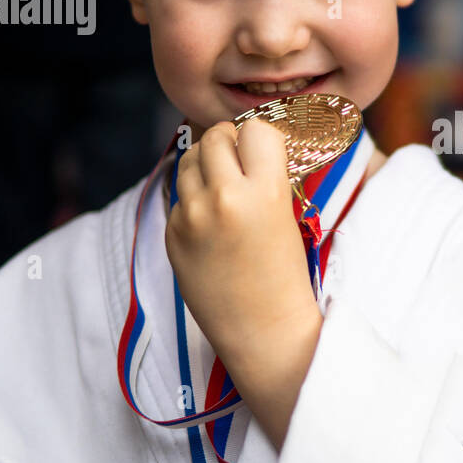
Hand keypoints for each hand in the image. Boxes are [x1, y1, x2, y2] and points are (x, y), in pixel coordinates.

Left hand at [164, 119, 322, 446]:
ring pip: (188, 160)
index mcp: (265, 192)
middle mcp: (224, 198)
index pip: (255, 130)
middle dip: (227, 143)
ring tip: (222, 184)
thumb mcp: (289, 217)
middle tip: (238, 159)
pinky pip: (178, 196)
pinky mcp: (172, 235)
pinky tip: (211, 222)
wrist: (265, 332)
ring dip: (204, 165)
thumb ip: (266, 177)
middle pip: (214, 137)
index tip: (262, 149)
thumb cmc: (286, 277)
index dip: (260, 137)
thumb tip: (248, 142)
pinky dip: (192, 199)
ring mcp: (192, 217)